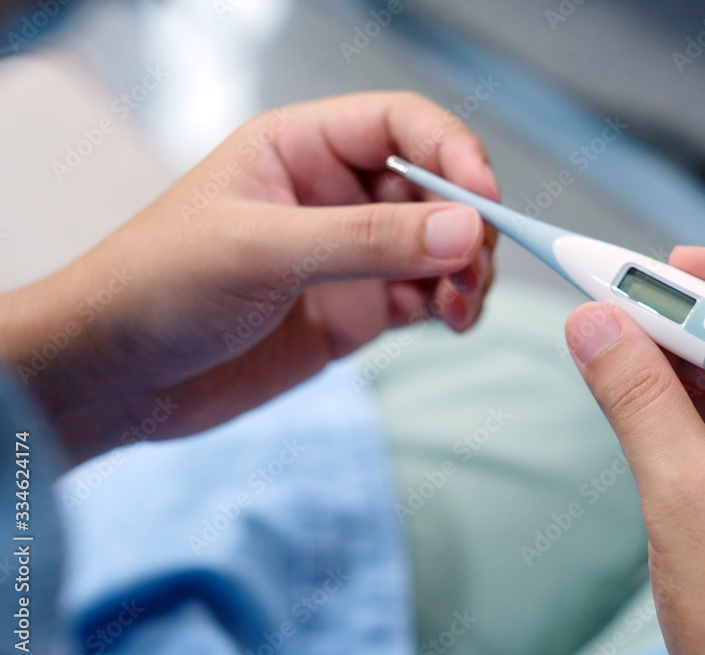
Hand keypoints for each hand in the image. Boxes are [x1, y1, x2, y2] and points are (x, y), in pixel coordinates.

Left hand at [0, 92, 498, 462]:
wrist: (117, 377)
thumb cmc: (158, 287)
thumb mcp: (262, 251)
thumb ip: (367, 240)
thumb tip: (466, 230)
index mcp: (302, 148)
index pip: (401, 124)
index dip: (452, 151)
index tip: (485, 198)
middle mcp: (334, 194)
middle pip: (434, 188)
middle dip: (468, 223)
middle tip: (475, 267)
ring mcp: (349, 255)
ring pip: (440, 246)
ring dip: (467, 270)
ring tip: (462, 305)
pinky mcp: (356, 309)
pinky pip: (426, 296)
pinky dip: (451, 306)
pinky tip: (450, 321)